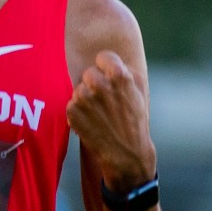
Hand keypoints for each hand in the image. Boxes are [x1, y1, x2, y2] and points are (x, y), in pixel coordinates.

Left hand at [66, 51, 156, 191]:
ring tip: (99, 114)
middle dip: (95, 84)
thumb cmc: (135, 121)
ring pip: (79, 89)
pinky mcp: (72, 112)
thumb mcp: (140, 90)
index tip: (109, 77)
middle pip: (89, 73)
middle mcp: (99, 85)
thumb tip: (110, 59)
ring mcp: (84, 99)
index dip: (106, 67)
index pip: (103, 57)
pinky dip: (78, 113)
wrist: (126, 153)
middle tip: (105, 101)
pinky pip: (71, 104)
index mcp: (119, 76)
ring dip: (86, 99)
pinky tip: (91, 122)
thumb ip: (126, 69)